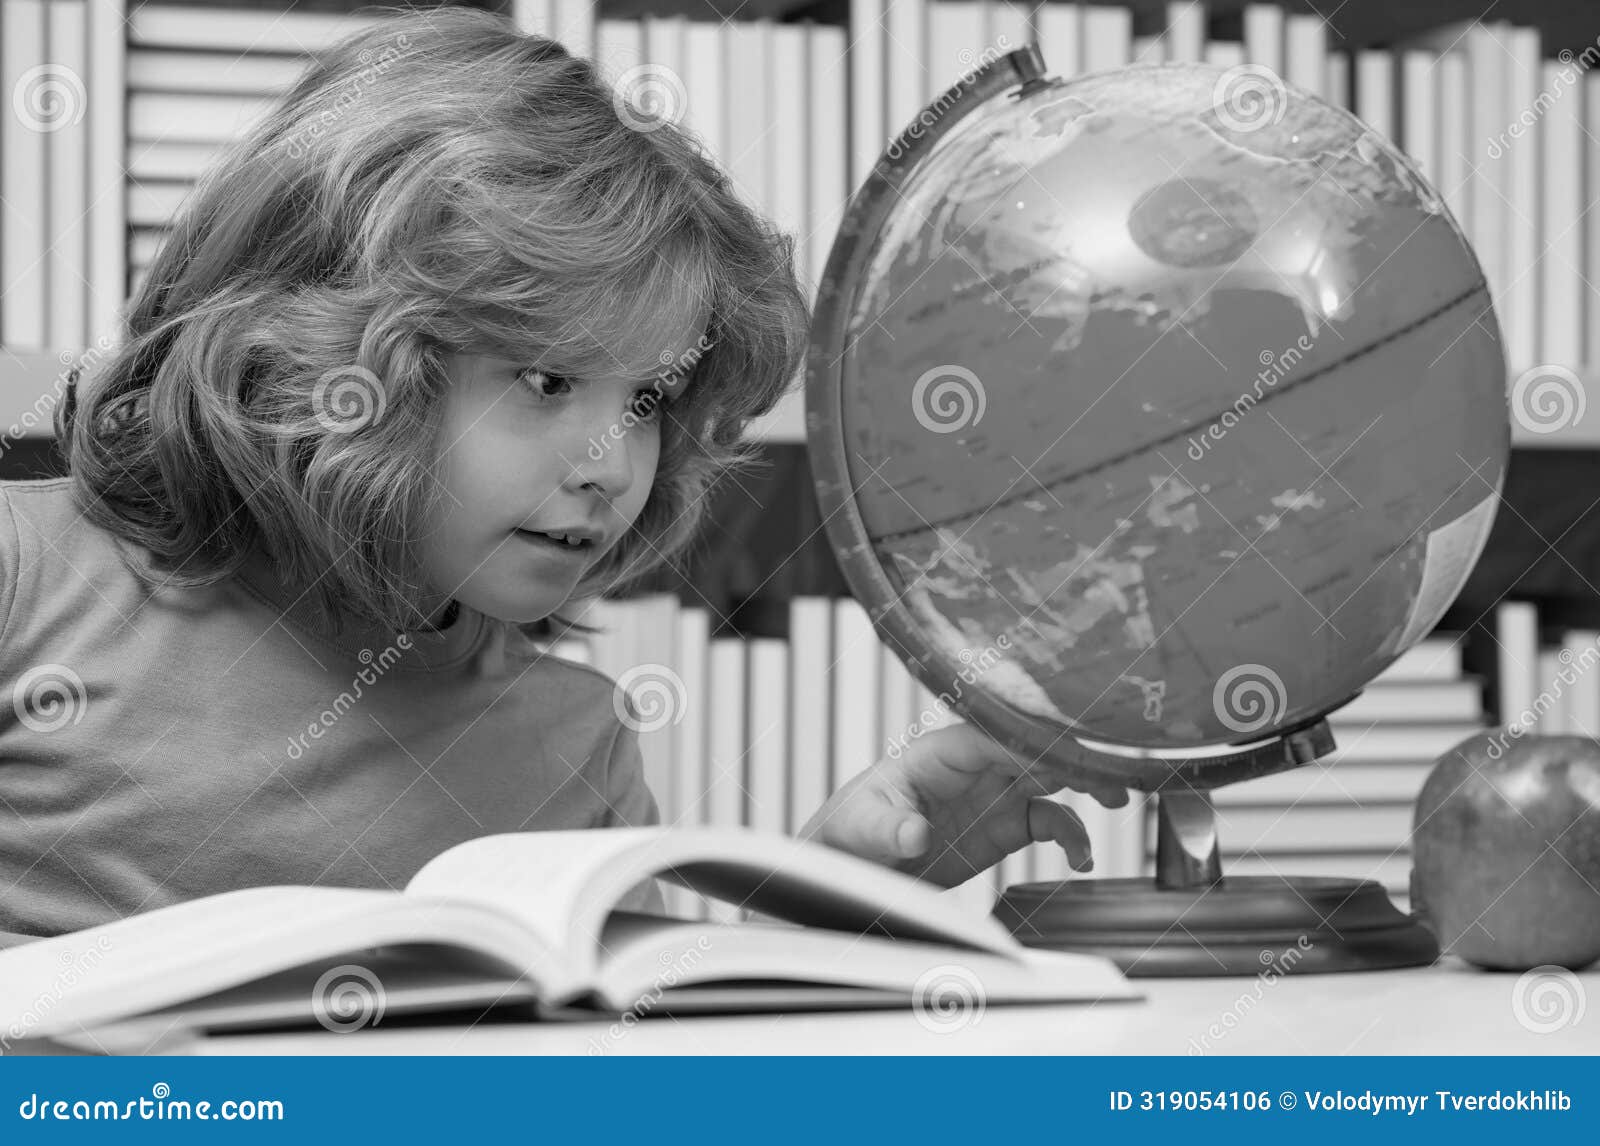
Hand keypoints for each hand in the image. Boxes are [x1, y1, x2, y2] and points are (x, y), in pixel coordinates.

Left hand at [798, 721, 1130, 887]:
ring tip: (1118, 799)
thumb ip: (889, 830)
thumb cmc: (849, 829)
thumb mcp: (860, 830)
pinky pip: (1050, 821)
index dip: (1030, 740)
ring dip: (1087, 782)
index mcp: (939, 752)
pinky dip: (1073, 836)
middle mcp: (975, 765)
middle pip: (1033, 747)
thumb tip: (913, 833)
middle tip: (1113, 770)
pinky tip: (1082, 859)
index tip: (1067, 748)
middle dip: (1074, 753)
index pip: (993, 735)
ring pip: (1052, 775)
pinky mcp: (1004, 826)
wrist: (851, 863)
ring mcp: (994, 793)